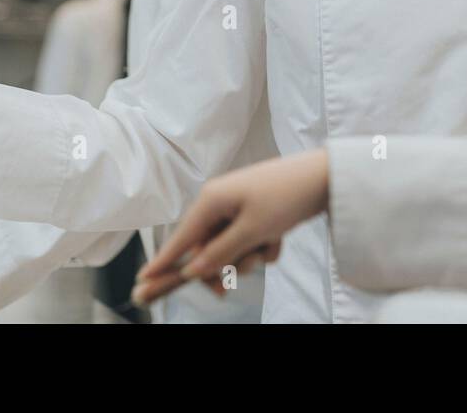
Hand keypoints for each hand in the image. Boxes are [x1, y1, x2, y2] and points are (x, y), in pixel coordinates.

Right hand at [132, 148, 328, 304]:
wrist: (325, 176)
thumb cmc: (285, 198)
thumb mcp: (251, 231)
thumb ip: (220, 254)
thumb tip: (191, 271)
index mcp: (211, 200)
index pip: (180, 238)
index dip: (163, 261)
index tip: (141, 281)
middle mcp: (219, 201)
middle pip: (205, 248)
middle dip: (222, 266)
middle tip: (228, 290)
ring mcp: (238, 206)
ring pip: (229, 247)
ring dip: (247, 256)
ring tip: (267, 246)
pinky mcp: (256, 211)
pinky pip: (248, 240)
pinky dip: (262, 245)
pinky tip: (279, 238)